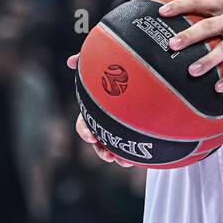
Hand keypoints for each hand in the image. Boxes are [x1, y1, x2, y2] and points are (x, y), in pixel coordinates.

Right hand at [69, 52, 132, 166]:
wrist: (152, 73)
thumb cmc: (123, 62)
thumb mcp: (108, 60)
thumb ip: (89, 60)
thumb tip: (70, 61)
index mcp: (98, 108)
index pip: (84, 123)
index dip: (85, 132)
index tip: (91, 137)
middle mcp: (108, 120)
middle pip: (99, 141)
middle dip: (101, 151)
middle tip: (108, 155)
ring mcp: (123, 126)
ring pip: (115, 148)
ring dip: (117, 156)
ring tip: (124, 162)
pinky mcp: (138, 131)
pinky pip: (133, 147)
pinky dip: (133, 155)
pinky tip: (140, 160)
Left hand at [158, 0, 222, 93]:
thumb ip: (218, 12)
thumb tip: (190, 19)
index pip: (199, 1)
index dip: (179, 6)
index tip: (162, 12)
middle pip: (208, 26)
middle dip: (189, 36)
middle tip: (172, 44)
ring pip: (222, 49)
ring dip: (206, 61)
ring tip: (192, 71)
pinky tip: (218, 87)